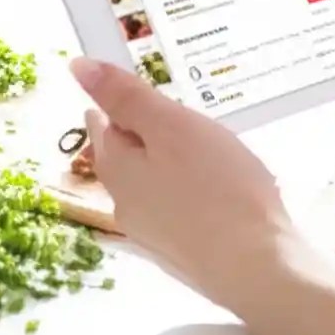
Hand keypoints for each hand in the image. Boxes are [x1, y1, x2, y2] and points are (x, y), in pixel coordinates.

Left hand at [70, 57, 295, 309]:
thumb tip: (78, 66)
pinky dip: (183, 192)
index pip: (102, 123)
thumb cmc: (217, 188)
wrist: (257, 268)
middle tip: (158, 111)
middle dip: (135, 134)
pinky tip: (208, 189)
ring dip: (161, 164)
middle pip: (123, 157)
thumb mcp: (171, 126)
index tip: (126, 87)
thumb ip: (126, 96)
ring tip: (188, 145)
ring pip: (149, 185)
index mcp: (117, 168)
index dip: (114, 101)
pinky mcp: (182, 253)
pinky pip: (174, 209)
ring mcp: (152, 234)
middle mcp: (125, 203)